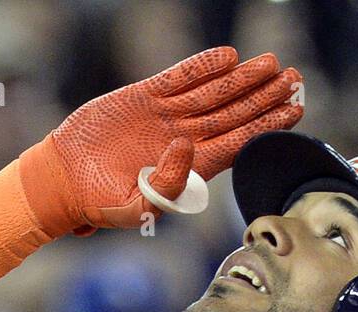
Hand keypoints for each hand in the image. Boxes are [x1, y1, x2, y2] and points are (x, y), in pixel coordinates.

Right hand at [23, 47, 302, 233]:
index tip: (294, 111)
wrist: (63, 180)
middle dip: (265, 97)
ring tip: (271, 64)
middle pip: (234, 114)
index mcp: (189, 170)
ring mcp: (166, 116)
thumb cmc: (100, 203)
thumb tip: (188, 145)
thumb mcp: (136, 207)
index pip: (237, 143)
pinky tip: (227, 57)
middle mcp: (184, 140)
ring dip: (243, 78)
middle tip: (295, 80)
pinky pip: (179, 78)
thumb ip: (167, 185)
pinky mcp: (145, 97)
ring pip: (213, 93)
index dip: (267, 126)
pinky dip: (202, 66)